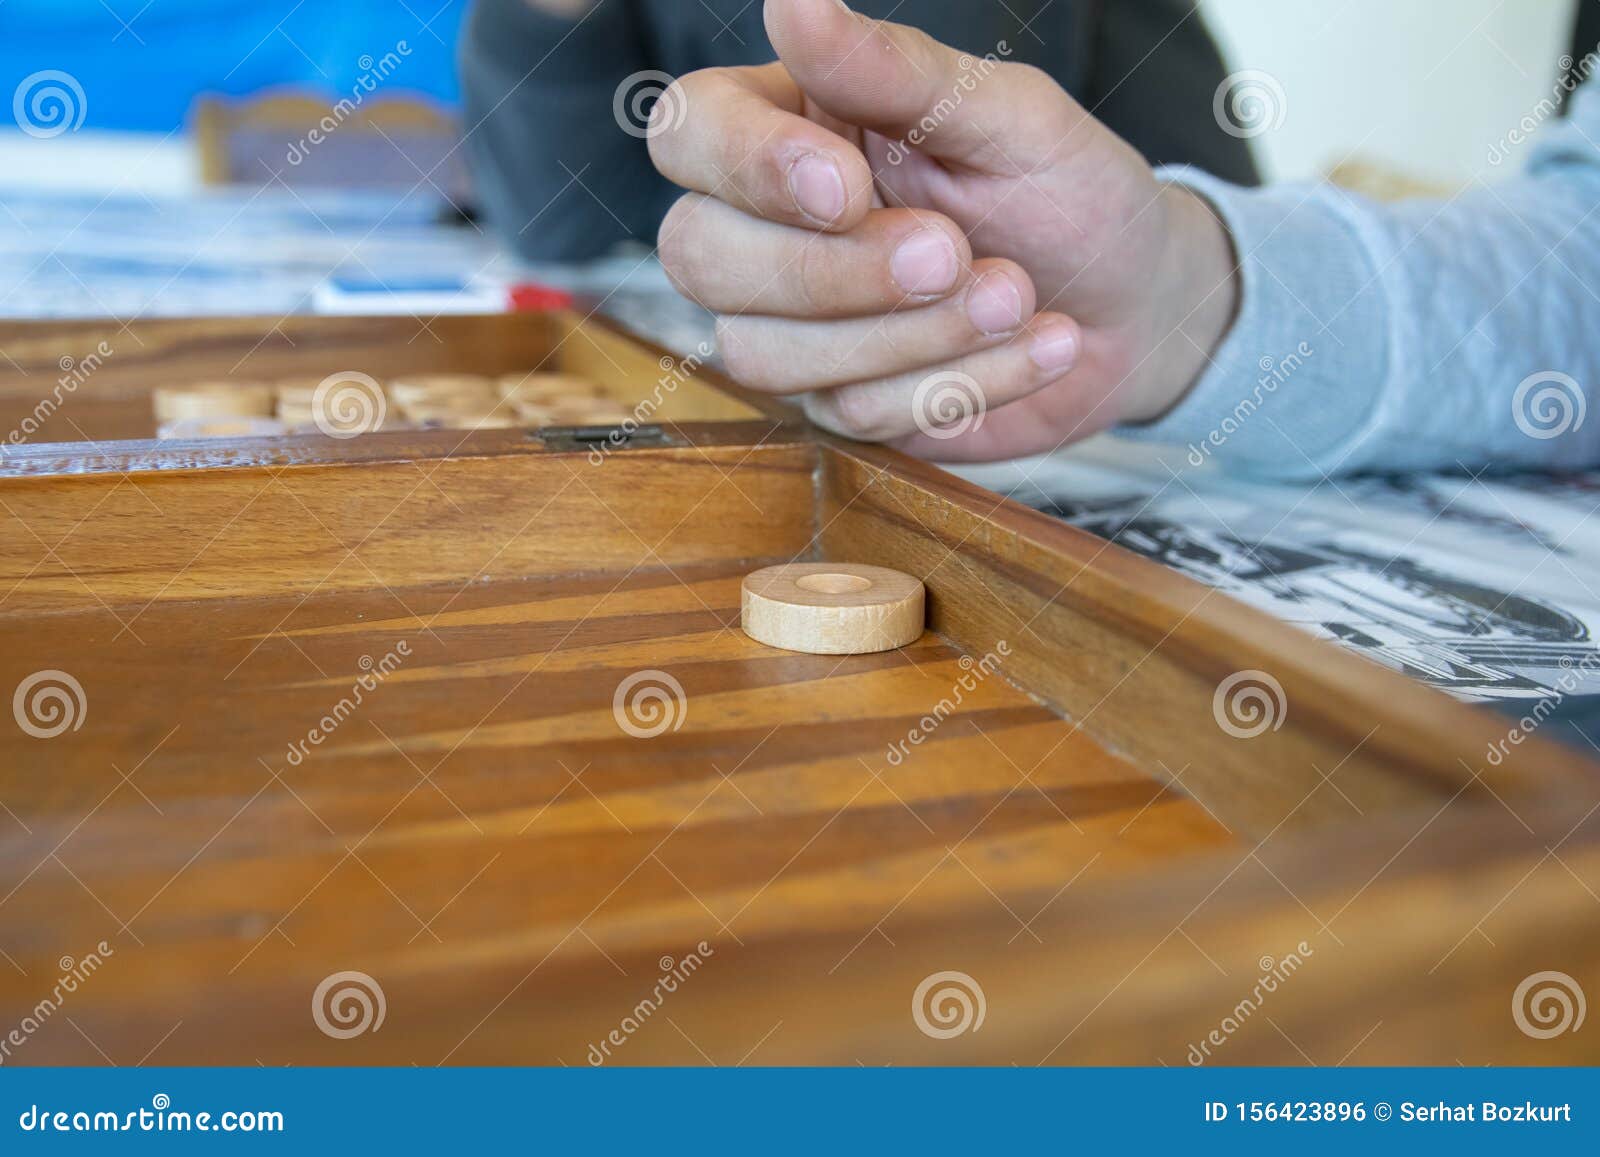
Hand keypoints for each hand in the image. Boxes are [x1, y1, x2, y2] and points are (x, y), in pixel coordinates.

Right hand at [649, 0, 1239, 459]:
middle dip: (834, 271)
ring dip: (908, 337)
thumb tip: (793, 1)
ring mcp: (794, 326)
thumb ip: (895, 70)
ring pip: (766, 355)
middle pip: (701, 256)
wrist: (1133, 306)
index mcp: (791, 126)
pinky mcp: (840, 402)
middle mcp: (768, 227)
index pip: (689, 134)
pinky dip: (959, 382)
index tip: (850, 186)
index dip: (749, 167)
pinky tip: (1035, 343)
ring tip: (1018, 296)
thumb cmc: (1065, 192)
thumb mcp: (1006, 115)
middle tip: (955, 253)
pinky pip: (855, 413)